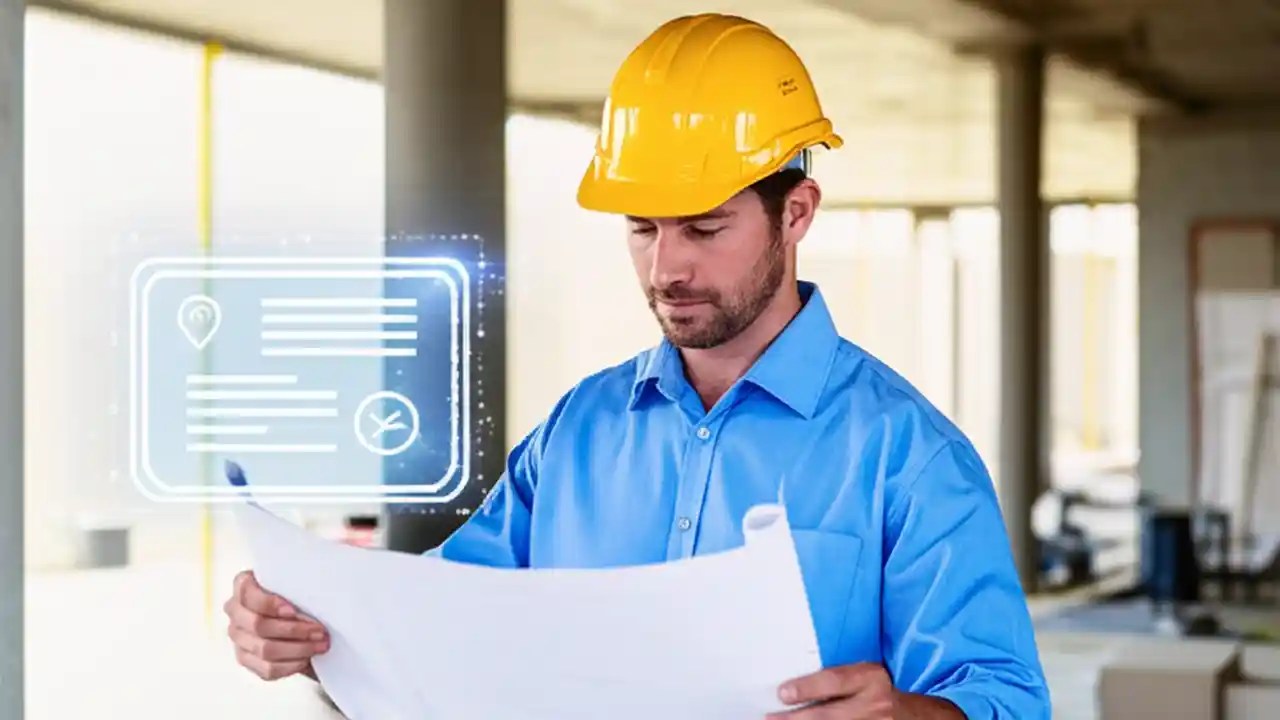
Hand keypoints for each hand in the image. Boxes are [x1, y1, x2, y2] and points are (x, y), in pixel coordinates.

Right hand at [224, 569, 329, 680]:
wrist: (303, 613)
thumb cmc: (304, 590)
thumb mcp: (303, 576)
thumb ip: (307, 571)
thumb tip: (331, 563)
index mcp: (243, 584)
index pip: (248, 594)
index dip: (270, 603)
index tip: (293, 609)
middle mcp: (235, 611)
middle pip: (258, 625)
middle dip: (294, 630)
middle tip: (321, 631)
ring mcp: (238, 637)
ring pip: (265, 650)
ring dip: (298, 648)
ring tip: (321, 644)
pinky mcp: (246, 659)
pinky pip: (267, 670)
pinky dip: (290, 666)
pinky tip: (307, 658)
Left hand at [769, 663, 965, 718]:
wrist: (919, 717)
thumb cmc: (880, 691)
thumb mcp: (865, 676)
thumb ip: (838, 679)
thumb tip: (793, 687)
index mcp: (872, 677)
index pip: (835, 681)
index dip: (807, 688)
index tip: (782, 694)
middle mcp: (876, 703)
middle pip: (829, 714)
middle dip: (797, 719)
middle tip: (771, 719)